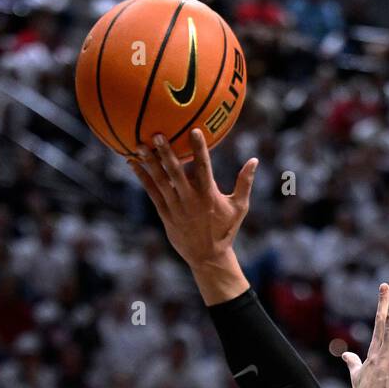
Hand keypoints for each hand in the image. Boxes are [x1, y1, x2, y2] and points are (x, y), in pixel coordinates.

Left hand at [131, 129, 257, 271]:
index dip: (199, 149)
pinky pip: (152, 194)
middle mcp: (191, 200)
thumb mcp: (239, 207)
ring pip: (161, 182)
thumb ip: (245, 182)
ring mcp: (176, 208)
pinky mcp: (165, 215)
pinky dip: (143, 178)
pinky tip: (133, 164)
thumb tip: (254, 160)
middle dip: (166, 153)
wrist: (208, 257)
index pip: (204, 167)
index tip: (195, 131)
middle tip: (157, 134)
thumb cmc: (226, 229)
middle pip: (176, 173)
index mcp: (209, 195)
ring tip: (140, 145)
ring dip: (150, 163)